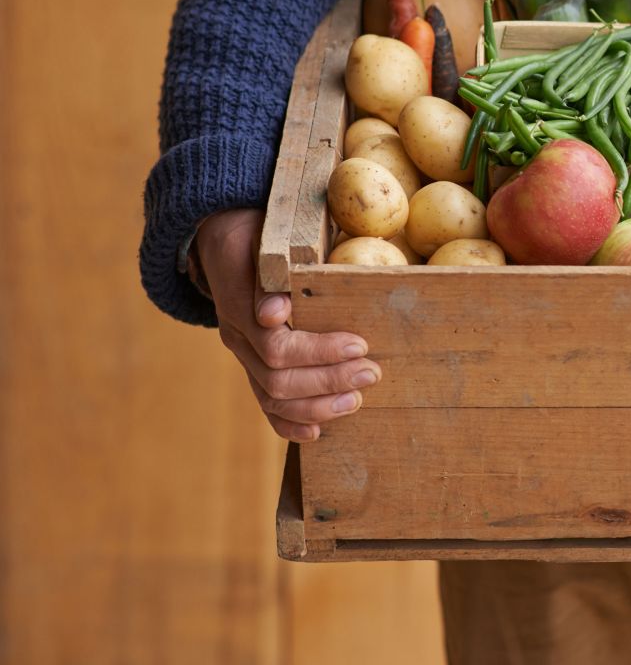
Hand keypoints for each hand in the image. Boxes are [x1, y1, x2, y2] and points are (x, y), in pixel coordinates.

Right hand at [194, 208, 380, 441]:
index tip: (358, 344)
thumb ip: (271, 274)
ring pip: (272, 397)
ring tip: (356, 400)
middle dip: (329, 380)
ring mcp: (242, 354)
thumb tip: (275, 314)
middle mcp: (237, 336)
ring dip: (317, 405)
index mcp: (239, 305)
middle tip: (372, 372)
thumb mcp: (263, 238)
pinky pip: (265, 404)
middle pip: (277, 379)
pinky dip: (290, 422)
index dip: (319, 352)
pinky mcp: (251, 365)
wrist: (223, 236)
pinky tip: (317, 432)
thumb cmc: (256, 232)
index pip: (276, 347)